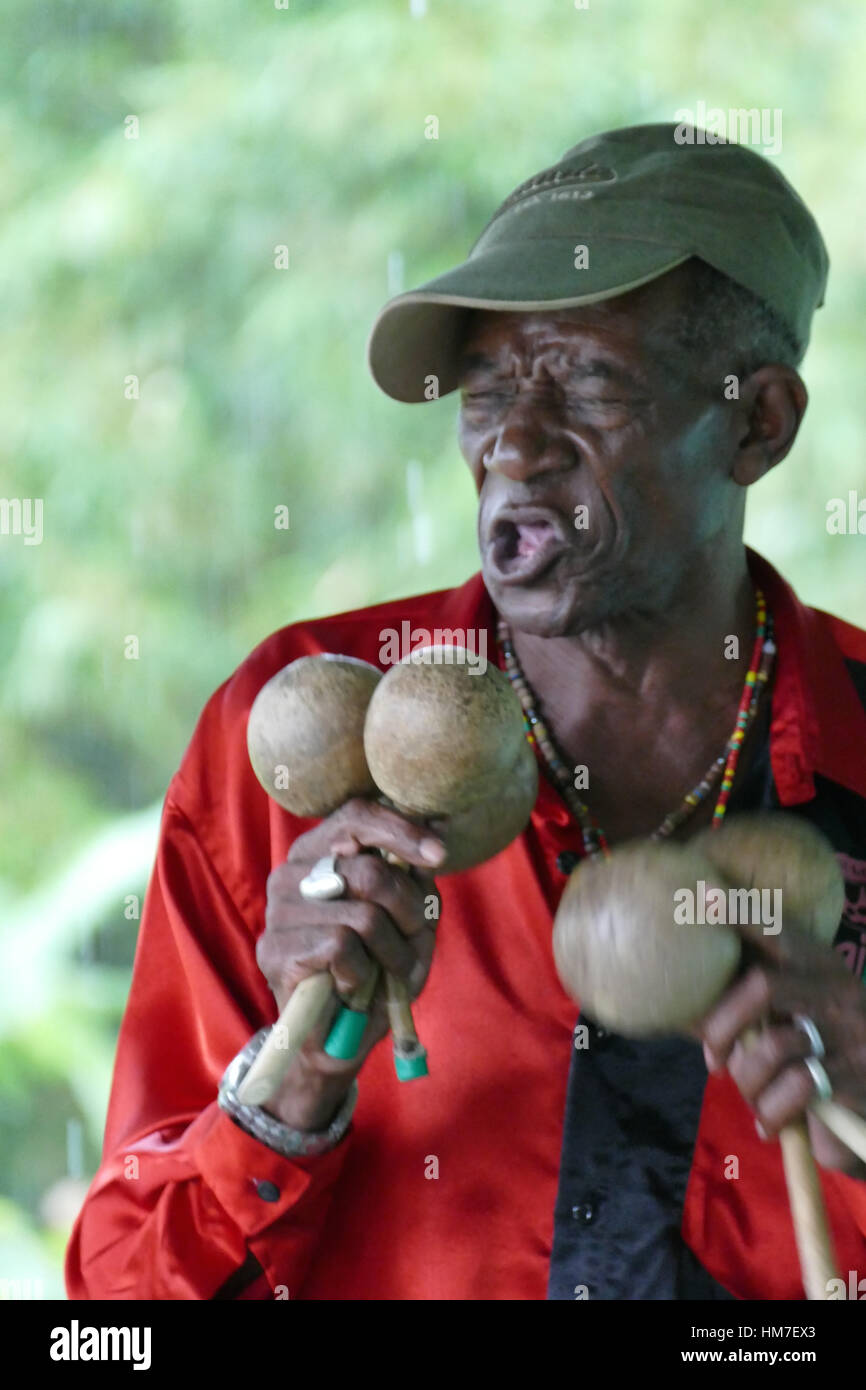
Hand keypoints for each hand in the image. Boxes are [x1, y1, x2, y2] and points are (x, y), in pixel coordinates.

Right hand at [255, 799, 443, 1132]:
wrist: (338, 1041)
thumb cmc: (375, 971)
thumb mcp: (410, 924)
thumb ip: (417, 883)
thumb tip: (436, 841)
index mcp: (322, 853)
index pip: (356, 815)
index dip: (401, 829)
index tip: (439, 853)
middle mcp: (293, 873)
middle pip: (369, 870)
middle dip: (408, 911)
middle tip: (414, 940)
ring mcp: (278, 911)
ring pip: (362, 914)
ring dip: (391, 952)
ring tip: (386, 972)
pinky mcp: (274, 950)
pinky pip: (340, 947)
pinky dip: (363, 972)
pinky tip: (355, 987)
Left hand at [696, 919, 865, 1175]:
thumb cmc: (822, 1055)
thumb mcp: (795, 1016)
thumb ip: (753, 1004)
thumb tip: (686, 1013)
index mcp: (817, 965)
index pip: (776, 928)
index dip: (740, 913)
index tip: (704, 897)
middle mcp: (835, 988)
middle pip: (762, 985)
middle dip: (723, 1026)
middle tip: (713, 1059)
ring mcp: (850, 1031)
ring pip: (773, 1046)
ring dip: (748, 1081)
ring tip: (752, 1097)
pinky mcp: (856, 1075)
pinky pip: (796, 1090)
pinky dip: (772, 1111)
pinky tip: (769, 1122)